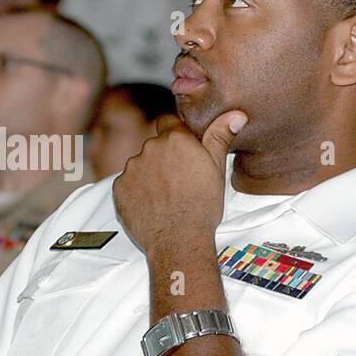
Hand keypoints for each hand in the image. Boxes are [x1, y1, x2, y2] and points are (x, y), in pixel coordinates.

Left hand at [113, 110, 246, 255]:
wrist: (179, 241)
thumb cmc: (202, 207)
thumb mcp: (217, 169)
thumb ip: (220, 137)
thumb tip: (235, 114)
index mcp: (175, 140)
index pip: (168, 122)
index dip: (176, 135)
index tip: (183, 150)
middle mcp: (150, 149)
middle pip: (155, 146)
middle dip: (164, 158)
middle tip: (179, 180)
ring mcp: (132, 168)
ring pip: (141, 165)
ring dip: (150, 175)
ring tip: (165, 196)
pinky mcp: (119, 187)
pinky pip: (127, 183)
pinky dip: (136, 192)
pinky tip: (151, 205)